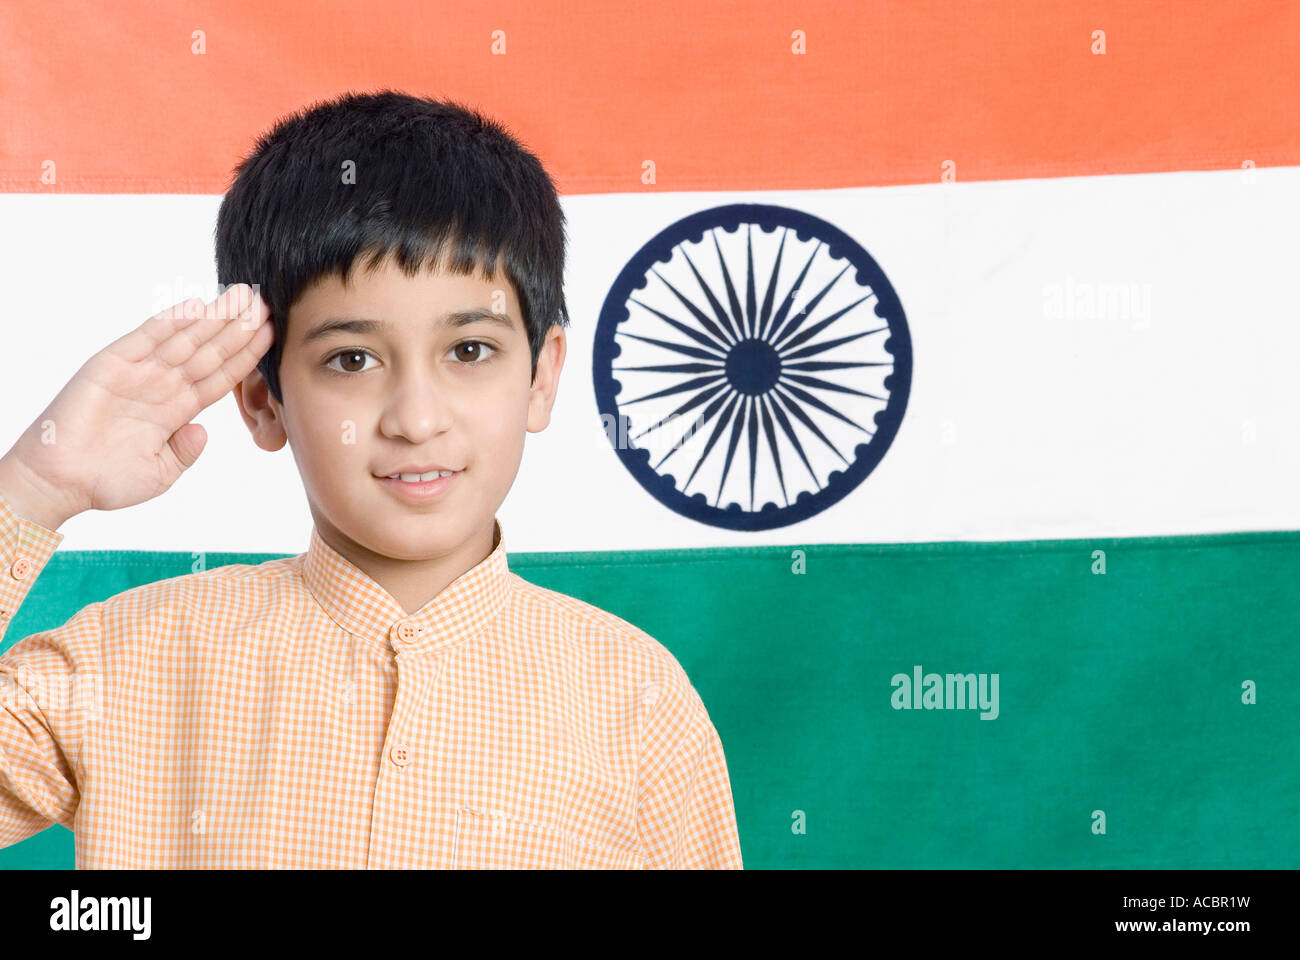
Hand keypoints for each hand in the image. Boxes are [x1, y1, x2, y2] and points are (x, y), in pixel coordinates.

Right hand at [0, 284, 272, 528]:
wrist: (61, 483)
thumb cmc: (106, 480)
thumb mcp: (161, 472)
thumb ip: (186, 451)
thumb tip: (204, 432)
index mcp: (178, 408)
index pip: (221, 375)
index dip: (247, 355)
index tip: (273, 335)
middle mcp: (163, 385)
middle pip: (209, 351)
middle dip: (238, 328)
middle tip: (265, 303)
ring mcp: (139, 372)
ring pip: (185, 339)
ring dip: (214, 317)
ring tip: (242, 296)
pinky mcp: (112, 365)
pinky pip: (145, 339)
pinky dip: (169, 322)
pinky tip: (194, 307)